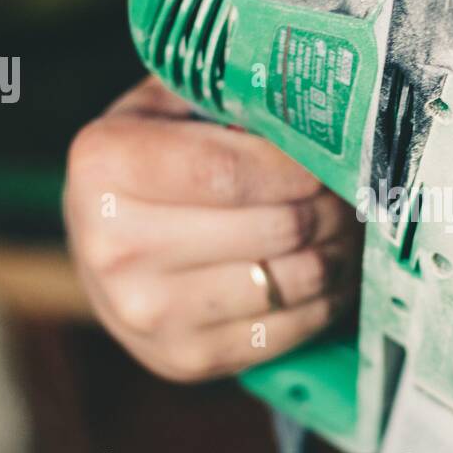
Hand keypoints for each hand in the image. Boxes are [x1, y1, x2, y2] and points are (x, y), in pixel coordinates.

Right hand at [64, 76, 361, 380]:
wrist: (101, 249)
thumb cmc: (147, 162)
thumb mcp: (165, 107)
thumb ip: (226, 93)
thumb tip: (314, 96)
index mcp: (106, 167)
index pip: (229, 171)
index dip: (298, 165)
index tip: (332, 156)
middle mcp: (114, 247)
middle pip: (275, 226)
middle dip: (330, 205)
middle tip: (351, 190)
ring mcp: (149, 313)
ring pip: (293, 280)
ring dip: (338, 252)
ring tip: (345, 227)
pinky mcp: (184, 359)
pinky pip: (290, 329)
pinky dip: (326, 299)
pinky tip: (328, 271)